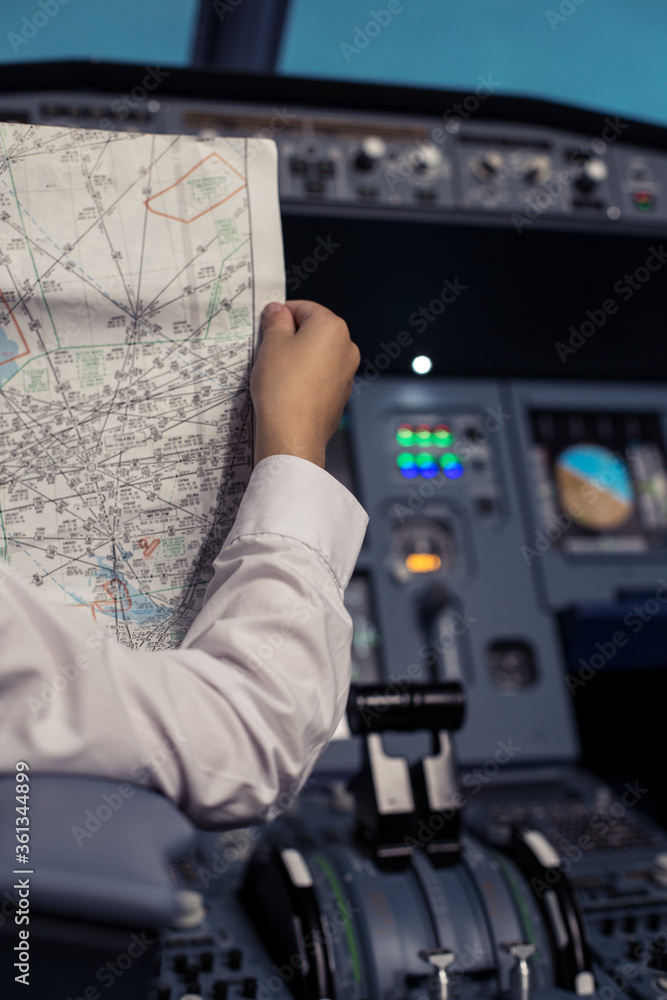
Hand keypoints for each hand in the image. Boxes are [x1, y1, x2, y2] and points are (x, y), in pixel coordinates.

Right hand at [250, 300, 360, 467]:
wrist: (292, 433)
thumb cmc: (283, 389)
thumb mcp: (271, 344)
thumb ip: (276, 321)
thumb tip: (277, 311)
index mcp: (332, 328)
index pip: (304, 308)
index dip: (282, 314)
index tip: (267, 324)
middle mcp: (346, 348)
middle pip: (314, 330)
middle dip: (291, 336)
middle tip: (268, 349)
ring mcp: (346, 373)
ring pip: (318, 354)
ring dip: (298, 357)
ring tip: (276, 372)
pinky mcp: (340, 394)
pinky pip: (321, 376)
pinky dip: (306, 377)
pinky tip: (288, 388)